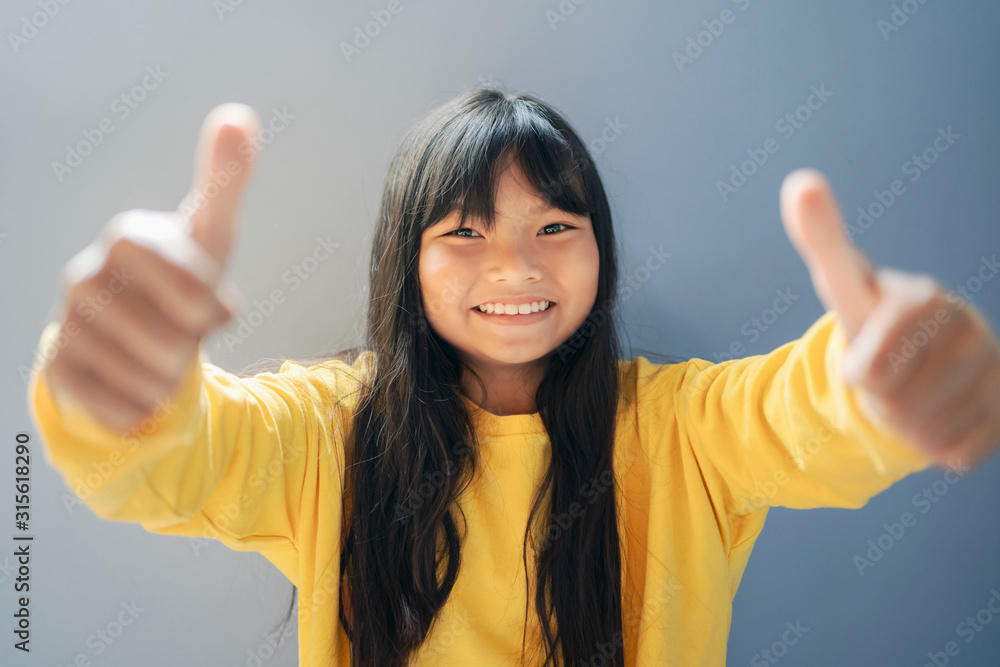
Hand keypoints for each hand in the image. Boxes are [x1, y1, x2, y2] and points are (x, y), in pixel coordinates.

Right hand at [44, 103, 260, 432]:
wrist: (139, 331)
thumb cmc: (185, 277)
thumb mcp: (211, 232)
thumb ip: (226, 178)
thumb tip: (239, 116)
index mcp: (127, 239)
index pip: (179, 280)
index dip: (204, 300)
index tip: (219, 308)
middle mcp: (84, 277)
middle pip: (166, 340)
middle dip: (192, 346)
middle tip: (187, 333)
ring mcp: (66, 325)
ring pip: (146, 378)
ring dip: (173, 377)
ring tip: (166, 355)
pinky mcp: (59, 373)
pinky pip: (120, 408)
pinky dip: (145, 405)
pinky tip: (140, 382)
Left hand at [779, 168, 999, 470]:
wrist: (923, 365)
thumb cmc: (877, 325)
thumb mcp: (844, 286)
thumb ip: (822, 239)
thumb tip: (799, 183)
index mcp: (927, 300)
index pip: (874, 363)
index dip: (861, 372)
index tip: (865, 363)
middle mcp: (972, 330)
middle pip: (894, 401)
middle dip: (877, 398)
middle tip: (885, 378)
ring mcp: (996, 373)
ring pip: (922, 431)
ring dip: (903, 423)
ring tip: (911, 393)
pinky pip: (953, 453)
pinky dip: (934, 444)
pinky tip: (939, 413)